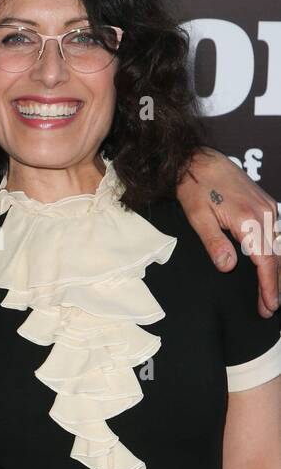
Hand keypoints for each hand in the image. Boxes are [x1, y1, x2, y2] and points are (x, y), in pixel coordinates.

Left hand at [177, 149, 280, 317]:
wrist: (200, 160)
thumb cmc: (196, 187)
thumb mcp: (198, 217)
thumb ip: (214, 243)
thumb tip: (228, 266)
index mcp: (249, 219)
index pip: (265, 261)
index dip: (267, 286)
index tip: (268, 305)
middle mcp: (265, 213)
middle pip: (276, 256)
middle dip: (273, 284)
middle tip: (268, 308)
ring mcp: (268, 208)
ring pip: (279, 246)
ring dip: (276, 271)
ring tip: (270, 293)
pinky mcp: (266, 205)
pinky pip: (277, 235)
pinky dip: (276, 254)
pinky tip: (271, 266)